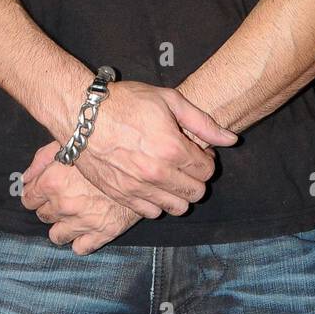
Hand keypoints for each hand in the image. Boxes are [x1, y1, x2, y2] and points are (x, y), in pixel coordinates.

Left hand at [21, 141, 141, 254]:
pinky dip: (82, 239)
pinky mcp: (104, 232)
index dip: (38, 193)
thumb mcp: (70, 142)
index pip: (28, 199)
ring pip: (57, 236)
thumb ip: (41, 160)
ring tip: (78, 211)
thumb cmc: (105, 144)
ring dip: (64, 225)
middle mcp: (64, 204)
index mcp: (52, 181)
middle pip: (43, 216)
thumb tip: (25, 179)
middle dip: (52, 207)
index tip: (49, 188)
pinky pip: (81, 248)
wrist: (144, 154)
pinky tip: (90, 224)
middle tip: (69, 194)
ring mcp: (83, 221)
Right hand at [64, 80, 236, 218]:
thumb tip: (231, 140)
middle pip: (195, 192)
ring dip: (180, 194)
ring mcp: (137, 188)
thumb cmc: (127, 102)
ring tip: (172, 176)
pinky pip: (150, 212)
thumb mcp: (170, 101)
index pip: (207, 170)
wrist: (83, 115)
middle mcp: (157, 173)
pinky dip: (158, 202)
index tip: (199, 151)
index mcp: (172, 149)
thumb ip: (203, 123)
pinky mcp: (120, 196)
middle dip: (197, 179)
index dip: (208, 160)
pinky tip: (154, 185)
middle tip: (187, 164)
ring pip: (176, 207)